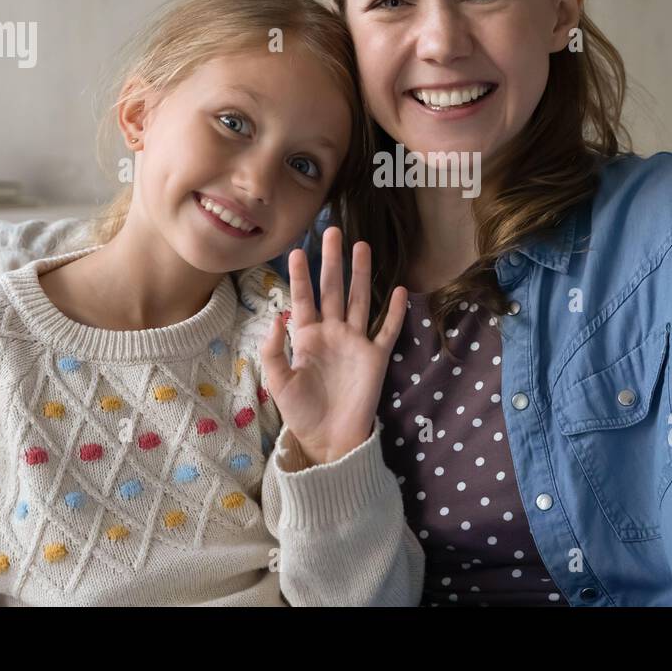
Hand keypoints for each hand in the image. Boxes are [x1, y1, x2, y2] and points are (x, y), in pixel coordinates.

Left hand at [260, 226, 407, 466]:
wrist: (328, 439)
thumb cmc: (301, 412)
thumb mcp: (278, 383)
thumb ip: (273, 351)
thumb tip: (276, 319)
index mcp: (307, 337)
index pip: (303, 299)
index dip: (300, 275)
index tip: (297, 250)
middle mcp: (333, 333)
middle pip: (333, 289)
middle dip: (332, 261)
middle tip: (333, 231)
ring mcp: (356, 343)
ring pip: (359, 300)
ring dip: (361, 274)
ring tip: (362, 247)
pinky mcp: (376, 357)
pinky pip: (387, 330)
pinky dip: (394, 310)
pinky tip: (398, 289)